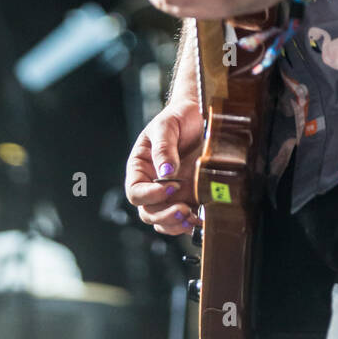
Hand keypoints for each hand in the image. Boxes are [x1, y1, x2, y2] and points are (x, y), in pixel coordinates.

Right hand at [124, 101, 203, 235]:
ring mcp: (171, 193)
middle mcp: (152, 184)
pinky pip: (184, 219)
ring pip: (164, 221)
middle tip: (183, 209)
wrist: (201, 114)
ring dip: (176, 224)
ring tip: (191, 218)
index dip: (149, 195)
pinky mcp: (189, 197)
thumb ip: (163, 148)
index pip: (135, 192)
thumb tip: (165, 173)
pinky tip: (201, 219)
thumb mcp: (166, 126)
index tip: (170, 187)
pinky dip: (190, 224)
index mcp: (140, 167)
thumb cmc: (178, 117)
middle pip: (148, 212)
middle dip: (164, 215)